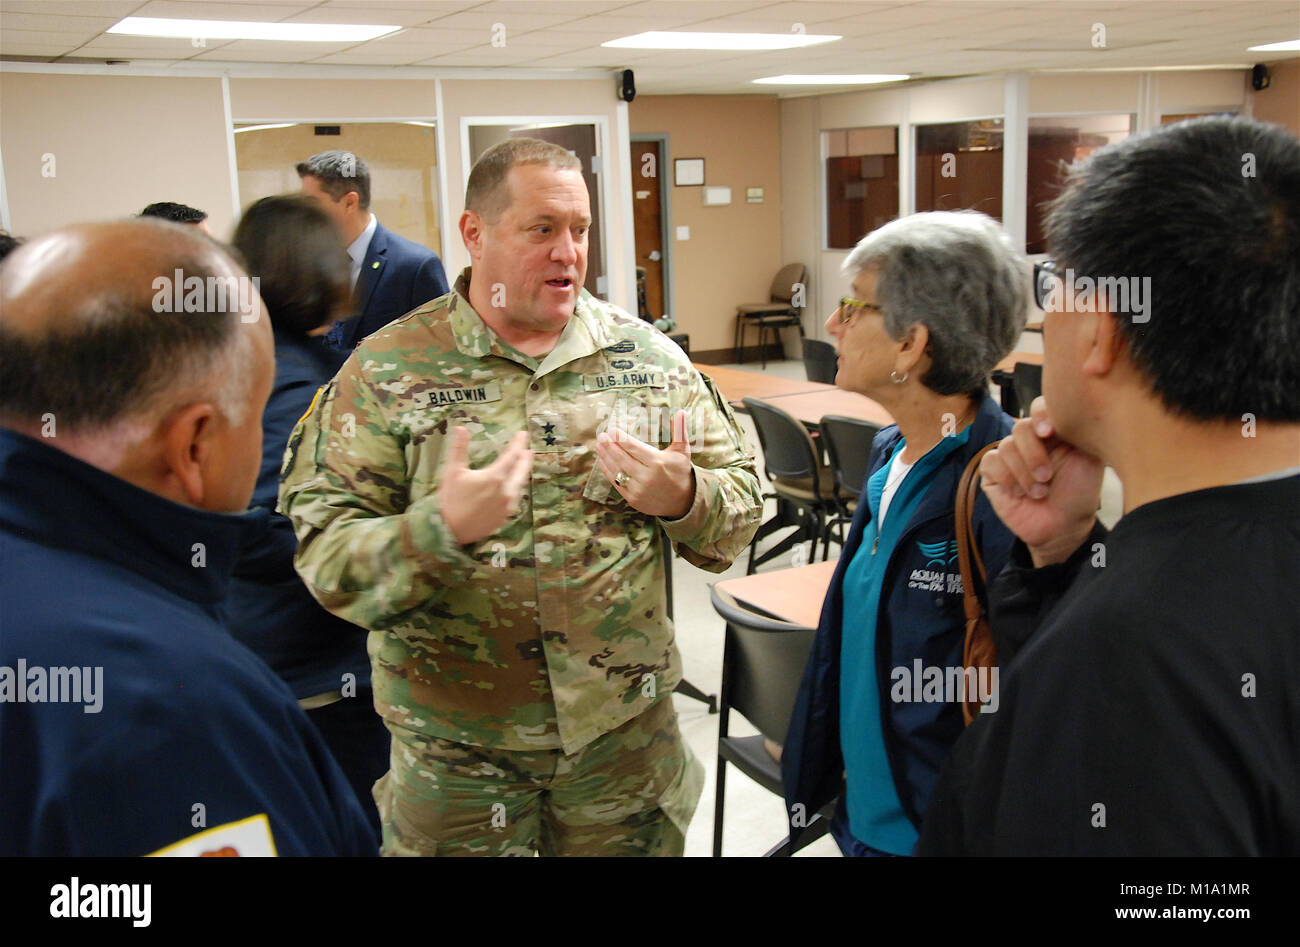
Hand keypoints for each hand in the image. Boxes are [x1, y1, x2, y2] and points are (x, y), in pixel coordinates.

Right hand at [440, 427, 532, 544]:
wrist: (451, 532)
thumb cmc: (451, 500)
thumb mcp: (453, 472)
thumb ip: (459, 448)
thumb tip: (461, 427)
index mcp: (494, 477)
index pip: (512, 455)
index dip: (518, 443)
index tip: (522, 434)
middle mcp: (506, 490)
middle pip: (521, 470)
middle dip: (525, 458)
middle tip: (527, 449)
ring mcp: (508, 505)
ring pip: (521, 484)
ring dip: (523, 472)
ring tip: (524, 464)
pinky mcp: (506, 516)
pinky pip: (517, 497)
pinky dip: (518, 487)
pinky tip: (516, 486)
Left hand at [593, 409, 695, 518]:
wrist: (682, 502)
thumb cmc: (680, 472)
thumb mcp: (682, 451)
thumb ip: (680, 431)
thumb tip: (681, 411)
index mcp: (658, 462)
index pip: (634, 448)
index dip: (621, 438)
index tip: (611, 429)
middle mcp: (647, 477)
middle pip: (622, 458)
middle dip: (610, 446)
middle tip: (601, 435)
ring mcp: (639, 489)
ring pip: (617, 471)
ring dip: (605, 457)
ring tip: (599, 446)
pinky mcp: (633, 499)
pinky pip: (617, 483)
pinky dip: (608, 472)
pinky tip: (602, 461)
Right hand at [980, 397, 1103, 566]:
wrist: (1064, 527)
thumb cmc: (1079, 493)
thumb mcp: (1088, 458)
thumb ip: (1076, 432)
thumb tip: (1061, 412)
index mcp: (1053, 431)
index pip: (1040, 407)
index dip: (1041, 415)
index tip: (1049, 433)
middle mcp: (1030, 440)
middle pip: (1020, 428)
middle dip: (1034, 454)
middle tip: (1047, 476)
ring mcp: (1010, 456)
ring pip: (1006, 446)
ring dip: (1023, 473)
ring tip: (1039, 493)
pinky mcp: (993, 473)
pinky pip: (991, 462)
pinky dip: (1006, 478)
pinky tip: (1019, 493)